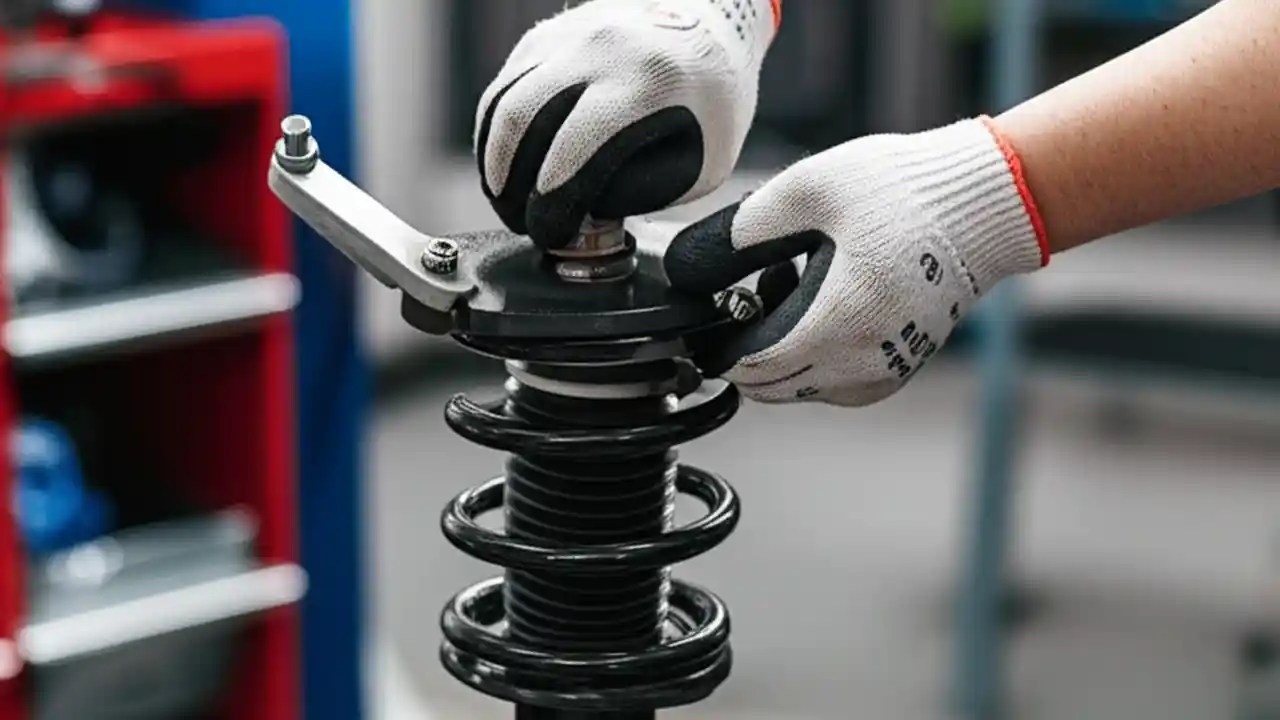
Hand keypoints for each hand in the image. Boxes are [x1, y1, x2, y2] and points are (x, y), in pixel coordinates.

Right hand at [474, 0, 777, 248]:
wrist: (710, 22)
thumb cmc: (712, 98)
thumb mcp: (706, 159)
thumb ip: (644, 189)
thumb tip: (584, 214)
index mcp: (650, 78)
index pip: (576, 145)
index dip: (552, 201)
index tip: (547, 233)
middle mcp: (601, 46)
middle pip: (522, 118)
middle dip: (511, 186)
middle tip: (520, 223)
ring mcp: (567, 36)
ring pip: (502, 102)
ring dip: (493, 162)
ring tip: (505, 202)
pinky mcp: (545, 38)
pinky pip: (504, 89)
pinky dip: (496, 135)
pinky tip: (505, 168)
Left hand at [665, 118, 1049, 406]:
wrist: (983, 204)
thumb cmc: (903, 192)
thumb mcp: (805, 190)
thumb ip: (737, 232)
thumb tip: (687, 265)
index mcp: (836, 325)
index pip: (751, 369)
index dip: (720, 343)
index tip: (716, 306)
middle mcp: (862, 365)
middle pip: (771, 385)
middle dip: (752, 342)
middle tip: (764, 280)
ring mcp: (884, 373)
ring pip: (802, 385)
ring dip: (784, 347)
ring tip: (800, 278)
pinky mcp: (898, 368)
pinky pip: (834, 380)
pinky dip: (817, 350)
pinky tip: (830, 296)